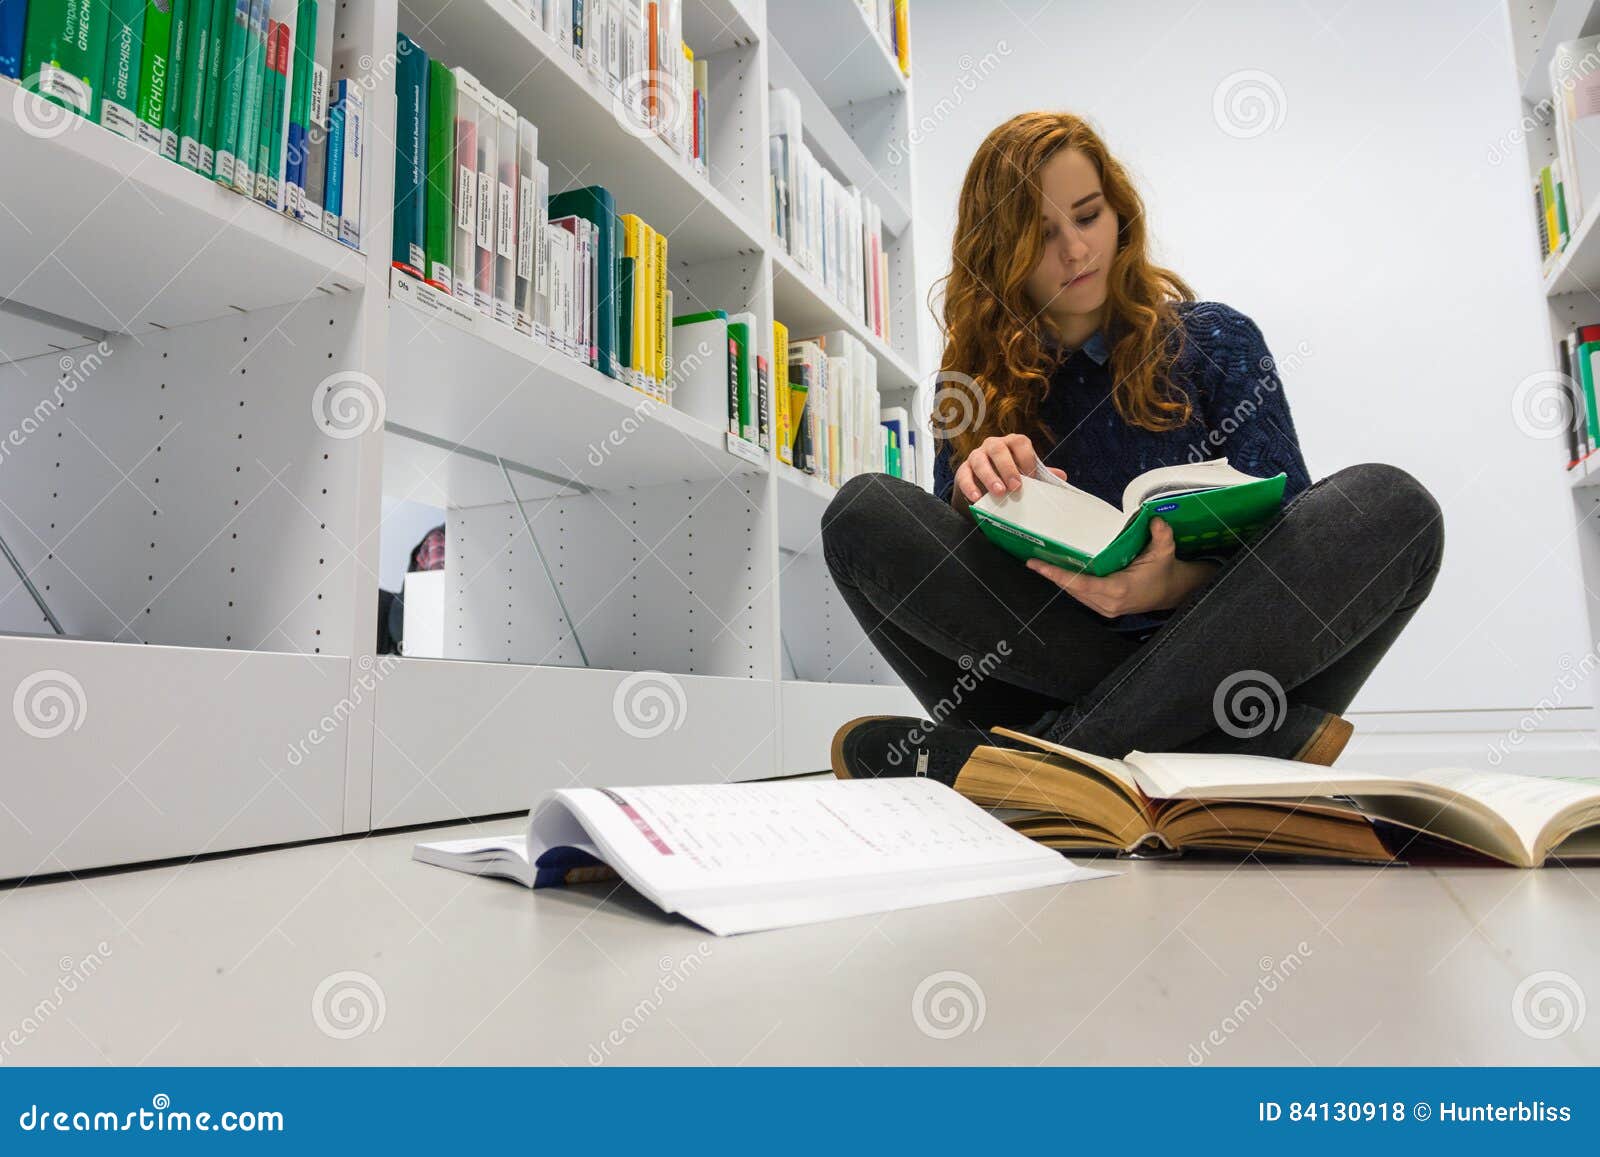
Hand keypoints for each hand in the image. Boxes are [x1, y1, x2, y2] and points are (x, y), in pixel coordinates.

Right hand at [954, 434, 1066, 505]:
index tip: (1032, 478)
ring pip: (980, 460)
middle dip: (1008, 467)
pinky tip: (977, 499)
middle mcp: (993, 445)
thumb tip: (1062, 476)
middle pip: (998, 449)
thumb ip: (1041, 475)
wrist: (984, 489)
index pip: (1020, 442)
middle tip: (1016, 486)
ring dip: (990, 477)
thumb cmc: (1009, 479)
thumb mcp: (1025, 475)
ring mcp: (976, 456)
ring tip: (999, 493)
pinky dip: (970, 487)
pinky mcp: (963, 470)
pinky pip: (964, 475)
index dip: (1027, 459)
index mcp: (1011, 444)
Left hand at [1025, 518, 1219, 616]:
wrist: (1173, 592)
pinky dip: (1070, 585)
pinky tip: (1059, 572)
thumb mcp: (1165, 551)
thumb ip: (1161, 535)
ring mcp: (1106, 608)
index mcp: (1119, 589)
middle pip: (1073, 590)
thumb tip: (1154, 519)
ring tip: (1041, 565)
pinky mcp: (1105, 609)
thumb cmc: (1165, 570)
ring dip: (1059, 580)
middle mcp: (1109, 603)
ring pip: (1076, 594)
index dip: (1059, 575)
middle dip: (1052, 576)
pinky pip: (1082, 596)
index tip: (1039, 566)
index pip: (1081, 584)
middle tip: (1033, 561)